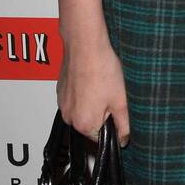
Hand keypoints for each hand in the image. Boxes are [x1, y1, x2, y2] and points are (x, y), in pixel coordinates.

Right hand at [57, 29, 130, 145]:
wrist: (85, 45)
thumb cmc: (102, 69)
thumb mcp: (121, 100)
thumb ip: (124, 125)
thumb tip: (124, 139)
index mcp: (84, 124)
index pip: (101, 138)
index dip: (113, 125)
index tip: (118, 111)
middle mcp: (69, 117)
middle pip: (90, 124)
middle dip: (103, 113)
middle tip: (111, 94)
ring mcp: (62, 104)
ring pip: (82, 110)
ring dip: (93, 102)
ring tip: (102, 84)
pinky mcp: (60, 90)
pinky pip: (74, 99)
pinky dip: (83, 92)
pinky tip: (92, 78)